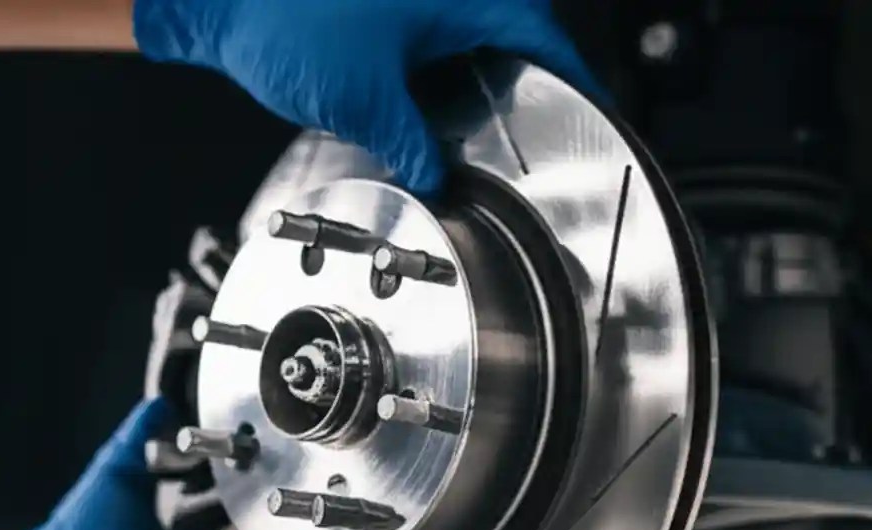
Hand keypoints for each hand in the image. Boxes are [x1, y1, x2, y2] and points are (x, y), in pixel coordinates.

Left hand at [133, 0, 602, 194]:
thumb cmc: (283, 22)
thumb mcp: (364, 102)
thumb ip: (412, 141)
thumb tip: (435, 170)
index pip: (539, 34)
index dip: (570, 72)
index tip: (588, 100)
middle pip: (506, 31)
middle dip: (520, 80)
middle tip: (528, 125)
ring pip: (464, 32)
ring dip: (473, 75)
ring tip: (475, 123)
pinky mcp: (379, 2)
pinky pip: (426, 32)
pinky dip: (434, 67)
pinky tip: (423, 103)